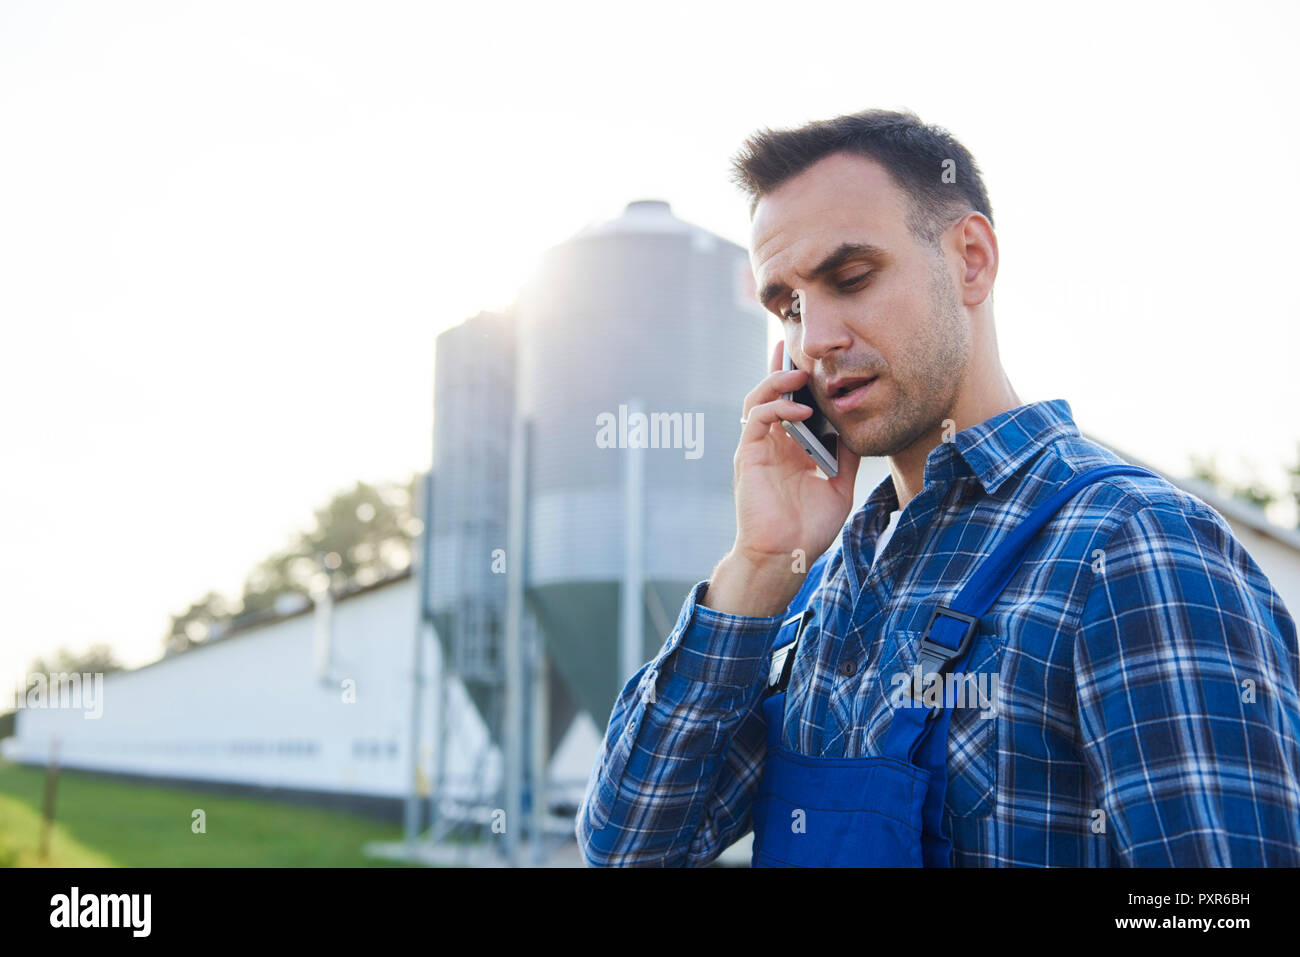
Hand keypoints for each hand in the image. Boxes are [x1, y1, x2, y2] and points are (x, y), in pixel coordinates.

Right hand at [703, 340, 861, 615]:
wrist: (787, 554)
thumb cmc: (809, 527)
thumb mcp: (839, 485)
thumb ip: (845, 456)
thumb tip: (857, 428)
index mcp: (791, 449)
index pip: (790, 405)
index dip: (795, 380)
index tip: (808, 358)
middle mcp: (772, 444)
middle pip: (770, 394)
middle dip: (782, 369)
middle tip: (799, 351)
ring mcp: (758, 448)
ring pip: (758, 399)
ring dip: (778, 383)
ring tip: (801, 376)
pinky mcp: (748, 455)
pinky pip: (757, 419)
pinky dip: (777, 408)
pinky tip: (801, 411)